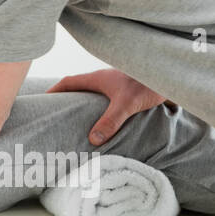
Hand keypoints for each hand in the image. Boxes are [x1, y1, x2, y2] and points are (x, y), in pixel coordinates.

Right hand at [44, 68, 166, 145]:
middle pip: (79, 88)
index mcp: (97, 78)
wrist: (172, 76)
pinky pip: (108, 100)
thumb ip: (110, 121)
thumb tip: (93, 139)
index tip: (42, 101)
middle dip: (67, 100)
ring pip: (94, 95)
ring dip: (85, 105)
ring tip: (79, 122)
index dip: (54, 91)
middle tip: (57, 115)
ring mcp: (116, 85)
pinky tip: (106, 123)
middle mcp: (105, 80)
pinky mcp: (128, 92)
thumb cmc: (147, 84)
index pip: (68, 82)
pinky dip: (102, 110)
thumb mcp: (126, 104)